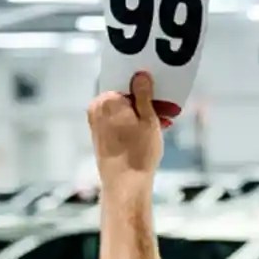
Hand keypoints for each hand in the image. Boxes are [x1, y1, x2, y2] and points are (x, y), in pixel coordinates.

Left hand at [87, 72, 166, 191]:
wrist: (125, 183)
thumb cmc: (138, 152)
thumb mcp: (148, 119)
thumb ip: (143, 94)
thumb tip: (140, 75)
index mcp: (107, 99)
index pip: (127, 82)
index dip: (145, 88)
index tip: (159, 95)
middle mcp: (96, 109)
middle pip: (123, 96)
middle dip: (143, 102)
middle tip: (163, 111)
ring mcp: (95, 123)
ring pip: (121, 111)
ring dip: (139, 114)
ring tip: (159, 124)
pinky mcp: (98, 136)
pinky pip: (117, 122)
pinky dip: (130, 124)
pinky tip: (146, 134)